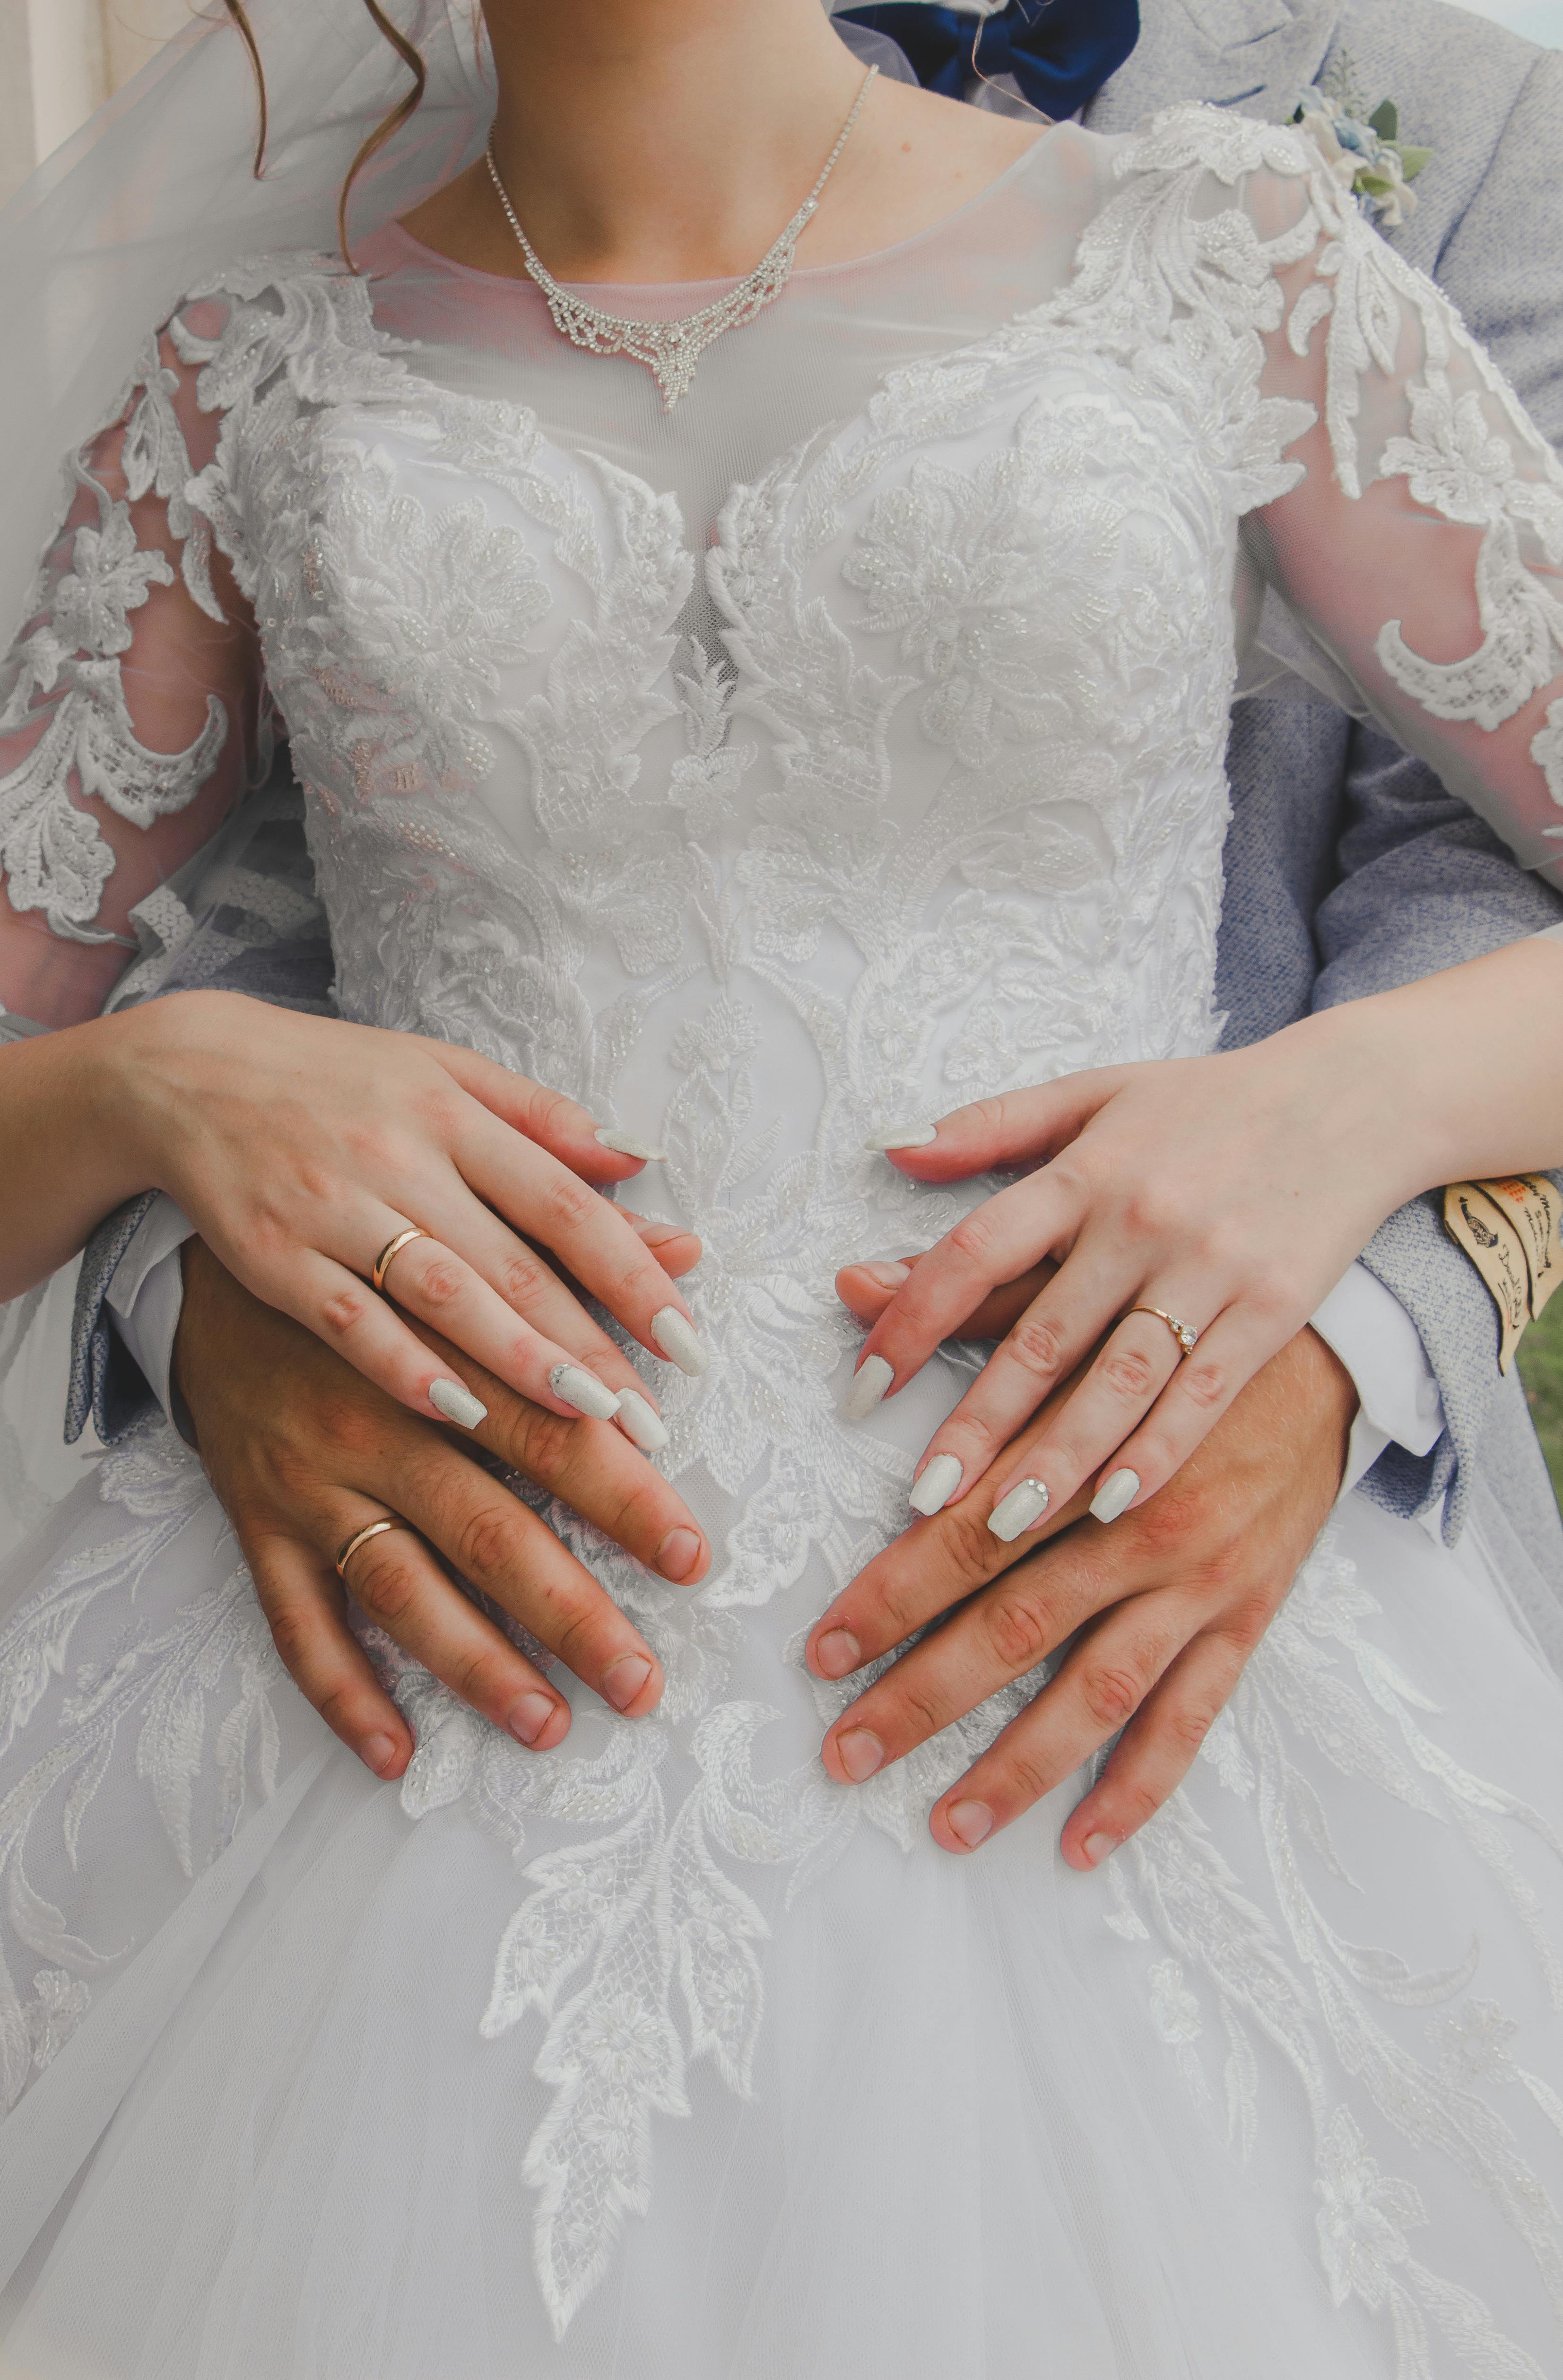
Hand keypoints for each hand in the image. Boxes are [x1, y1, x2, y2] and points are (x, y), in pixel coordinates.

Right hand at [114, 990, 708, 1431]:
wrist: (189, 1073)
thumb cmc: (339, 1078)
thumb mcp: (445, 1071)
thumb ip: (544, 1120)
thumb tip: (641, 1161)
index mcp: (453, 1114)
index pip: (563, 1201)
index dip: (632, 1271)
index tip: (687, 1338)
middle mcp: (401, 1160)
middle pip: (514, 1262)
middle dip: (592, 1343)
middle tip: (655, 1418)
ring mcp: (335, 1211)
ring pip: (442, 1296)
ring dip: (520, 1361)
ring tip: (590, 1421)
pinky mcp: (275, 1260)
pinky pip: (349, 1323)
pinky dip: (405, 1368)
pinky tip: (461, 1413)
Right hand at [174, 1235, 711, 1777]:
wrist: (204, 1264)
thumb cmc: (372, 1259)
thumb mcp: (470, 1233)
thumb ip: (576, 1249)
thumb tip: (688, 1247)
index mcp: (442, 1353)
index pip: (549, 1433)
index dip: (623, 1494)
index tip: (690, 1555)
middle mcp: (374, 1424)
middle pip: (487, 1529)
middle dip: (570, 1613)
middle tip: (641, 1680)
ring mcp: (312, 1482)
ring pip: (401, 1590)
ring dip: (476, 1666)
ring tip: (549, 1725)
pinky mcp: (258, 1522)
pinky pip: (297, 1623)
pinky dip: (343, 1692)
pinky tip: (396, 1753)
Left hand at [807, 1312, 1354, 1862]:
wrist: (1331, 1345)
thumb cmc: (1176, 1330)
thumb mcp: (1073, 1304)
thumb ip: (963, 1309)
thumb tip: (849, 1285)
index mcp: (1083, 1450)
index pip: (965, 1533)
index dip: (888, 1593)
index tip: (819, 1648)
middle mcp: (1136, 1526)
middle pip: (1013, 1627)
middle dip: (922, 1696)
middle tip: (845, 1750)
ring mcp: (1195, 1582)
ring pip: (1095, 1693)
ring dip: (1016, 1766)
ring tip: (945, 1825)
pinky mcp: (1246, 1615)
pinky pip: (1189, 1719)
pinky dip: (1138, 1788)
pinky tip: (1081, 1843)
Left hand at [847, 1013, 1419, 1525]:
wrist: (1354, 1098)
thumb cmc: (1207, 1102)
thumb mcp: (1094, 1093)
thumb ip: (990, 1124)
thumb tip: (892, 1147)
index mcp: (1086, 1170)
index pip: (977, 1250)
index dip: (914, 1319)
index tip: (864, 1386)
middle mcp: (1140, 1221)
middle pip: (1043, 1338)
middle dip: (977, 1424)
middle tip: (920, 1499)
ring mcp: (1210, 1267)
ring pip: (1120, 1381)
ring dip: (1058, 1459)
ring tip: (1000, 1526)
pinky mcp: (1274, 1307)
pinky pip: (1207, 1393)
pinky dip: (1159, 1450)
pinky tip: (1113, 1505)